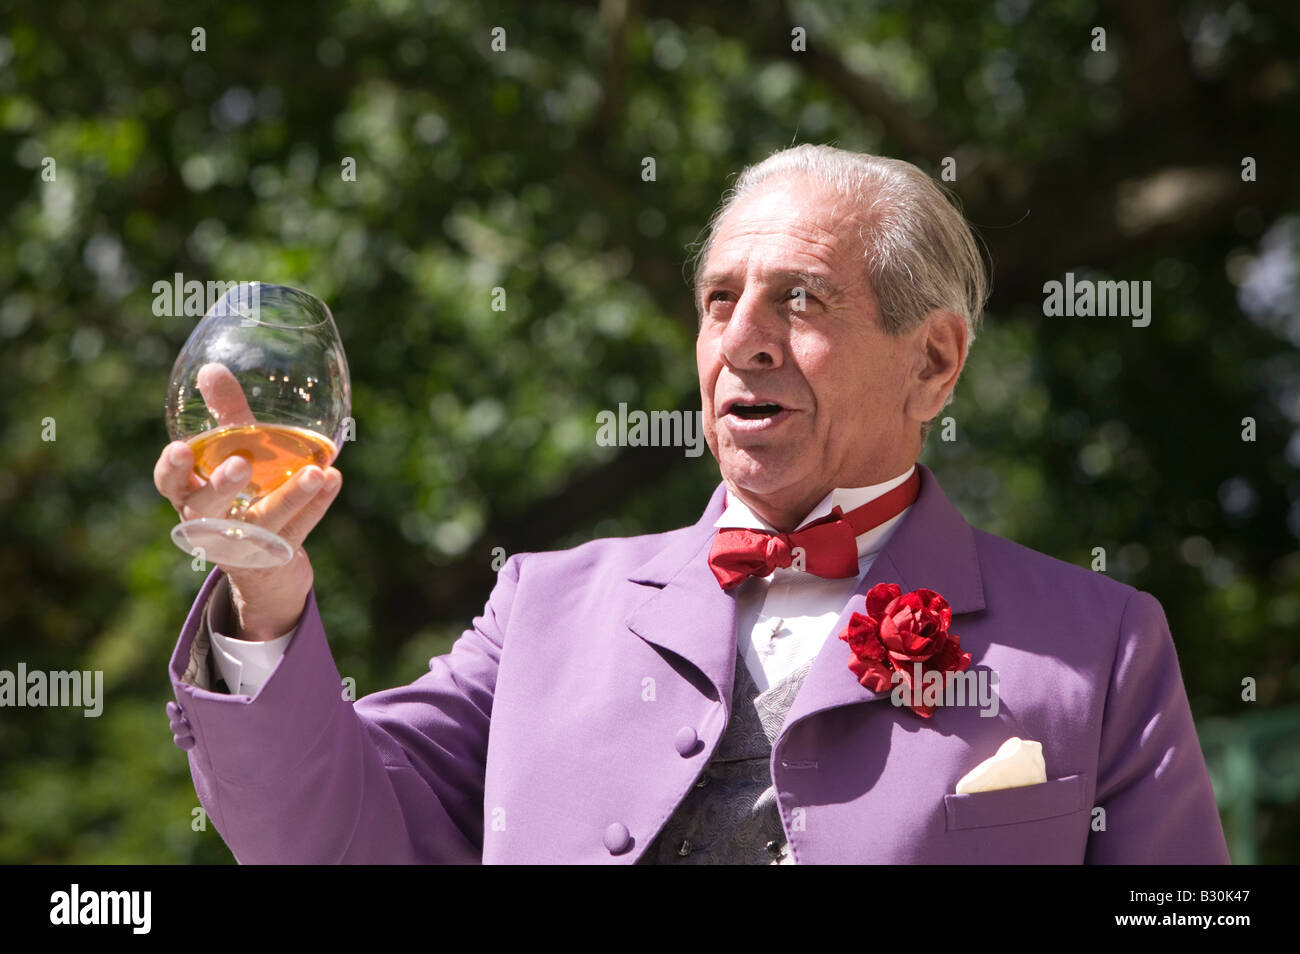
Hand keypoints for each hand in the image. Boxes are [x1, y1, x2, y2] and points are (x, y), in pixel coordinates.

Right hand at [154, 363, 342, 640]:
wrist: (265, 561)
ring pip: (265, 522)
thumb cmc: (241, 492)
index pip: (169, 484)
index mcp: (189, 496)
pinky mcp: (278, 556)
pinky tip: (334, 477)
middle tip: (241, 465)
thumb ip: (226, 415)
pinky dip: (318, 505)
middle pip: (209, 508)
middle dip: (223, 487)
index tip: (178, 449)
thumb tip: (212, 368)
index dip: (171, 469)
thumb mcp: (231, 453)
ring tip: (316, 472)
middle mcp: (211, 524)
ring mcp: (245, 544)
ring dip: (290, 497)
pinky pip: (301, 528)